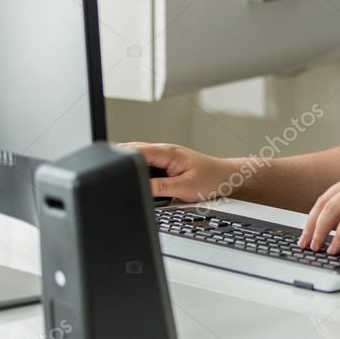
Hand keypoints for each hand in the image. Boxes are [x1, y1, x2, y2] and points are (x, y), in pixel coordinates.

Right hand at [118, 142, 237, 202]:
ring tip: (136, 183)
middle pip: (134, 154)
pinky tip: (145, 184)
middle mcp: (164, 152)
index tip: (113, 170)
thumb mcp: (184, 187)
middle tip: (121, 180)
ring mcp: (165, 158)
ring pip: (140, 162)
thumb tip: (139, 188)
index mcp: (167, 152)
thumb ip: (159, 187)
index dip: (121, 159)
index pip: (136, 151)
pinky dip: (143, 175)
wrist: (226, 178)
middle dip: (125, 165)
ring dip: (135, 171)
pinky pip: (148, 168)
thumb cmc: (211, 179)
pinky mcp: (166, 166)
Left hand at [298, 168, 339, 253]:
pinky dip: (338, 236)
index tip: (307, 233)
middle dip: (311, 225)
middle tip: (304, 243)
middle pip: (325, 201)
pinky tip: (334, 247)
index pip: (328, 196)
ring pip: (332, 209)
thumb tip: (338, 229)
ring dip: (320, 231)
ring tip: (315, 248)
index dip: (314, 216)